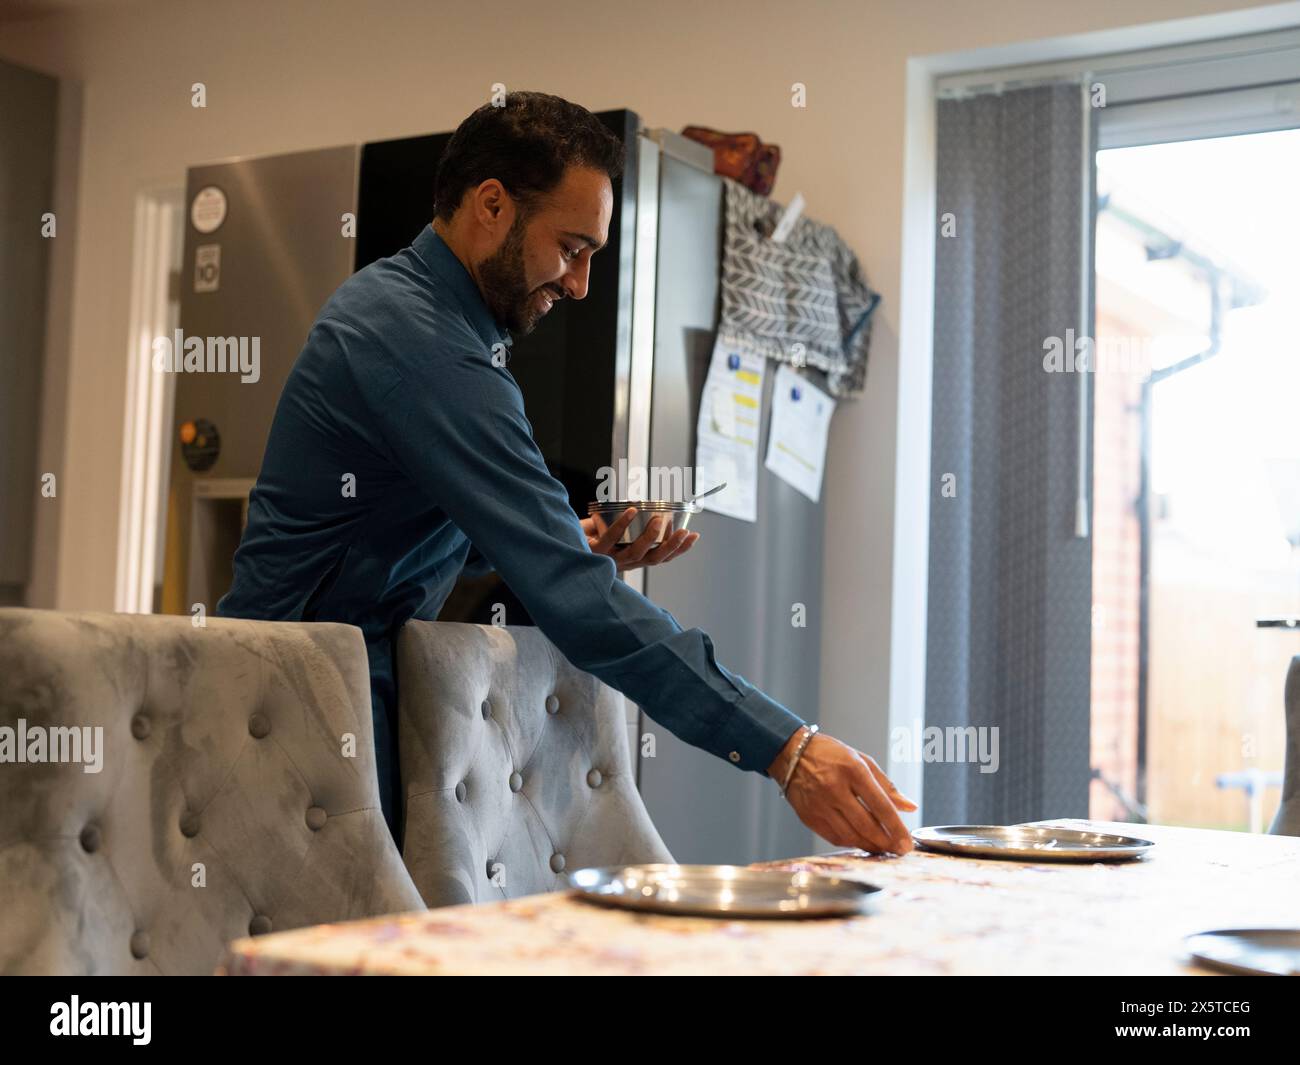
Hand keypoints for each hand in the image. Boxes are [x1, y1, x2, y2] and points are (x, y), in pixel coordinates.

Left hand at [582, 507, 699, 571]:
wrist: (558, 538)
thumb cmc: (587, 532)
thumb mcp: (612, 528)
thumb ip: (629, 521)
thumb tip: (647, 502)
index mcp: (632, 557)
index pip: (661, 558)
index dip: (679, 550)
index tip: (695, 536)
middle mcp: (623, 562)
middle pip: (654, 560)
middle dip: (672, 547)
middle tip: (685, 532)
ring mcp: (609, 559)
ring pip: (636, 553)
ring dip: (651, 536)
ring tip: (659, 519)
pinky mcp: (594, 551)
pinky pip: (611, 539)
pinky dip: (623, 524)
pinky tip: (632, 510)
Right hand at [769, 730, 917, 854]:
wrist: (791, 754)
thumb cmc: (830, 755)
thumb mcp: (862, 761)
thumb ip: (887, 786)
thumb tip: (910, 807)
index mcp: (852, 770)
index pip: (881, 806)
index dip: (897, 828)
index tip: (908, 842)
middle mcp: (835, 788)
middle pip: (867, 825)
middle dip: (888, 843)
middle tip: (900, 851)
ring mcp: (820, 805)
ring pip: (851, 836)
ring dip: (871, 846)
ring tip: (884, 849)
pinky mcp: (809, 817)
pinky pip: (835, 838)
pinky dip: (852, 843)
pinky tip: (862, 842)